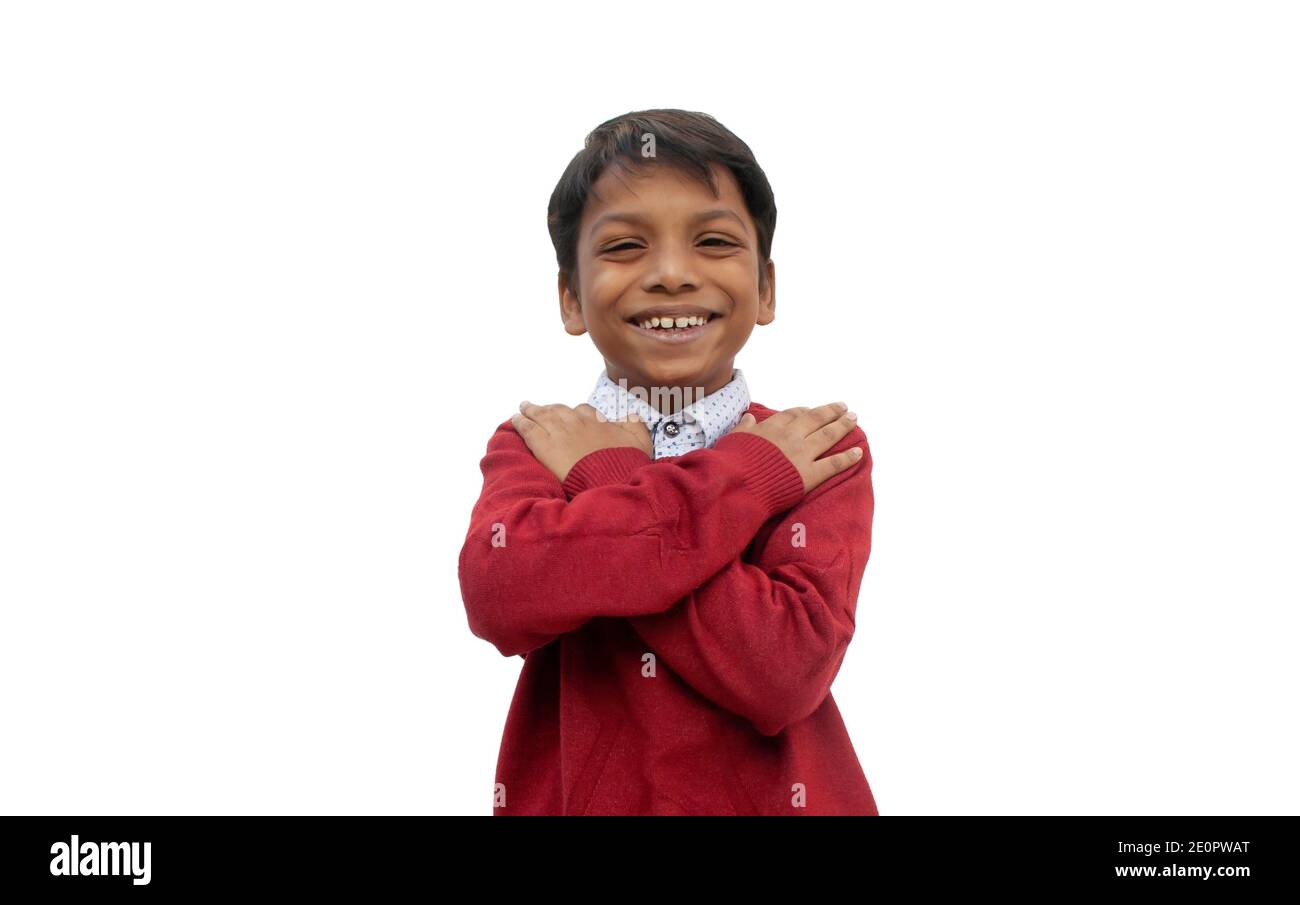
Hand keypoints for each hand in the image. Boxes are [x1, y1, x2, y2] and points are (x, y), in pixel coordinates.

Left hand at [511, 401, 652, 482]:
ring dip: (531, 410)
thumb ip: (635, 425)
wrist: (610, 478)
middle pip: (558, 410)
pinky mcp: (545, 446)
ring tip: (523, 408)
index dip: (576, 413)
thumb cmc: (625, 463)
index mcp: (596, 422)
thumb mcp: (640, 441)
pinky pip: (528, 429)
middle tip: (540, 408)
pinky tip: (515, 420)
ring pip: (541, 416)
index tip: (573, 416)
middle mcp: (576, 423)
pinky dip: (521, 422)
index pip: (583, 411)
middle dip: (549, 408)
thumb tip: (631, 415)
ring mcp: (559, 433)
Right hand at [728, 402, 862, 493]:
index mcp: (772, 428)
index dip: (805, 411)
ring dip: (843, 426)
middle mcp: (790, 436)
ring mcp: (802, 455)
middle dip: (831, 412)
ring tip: (853, 419)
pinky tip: (858, 452)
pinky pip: (833, 464)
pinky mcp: (809, 475)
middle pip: (816, 419)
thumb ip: (744, 428)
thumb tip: (748, 418)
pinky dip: (847, 457)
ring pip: (828, 436)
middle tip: (843, 407)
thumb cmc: (730, 463)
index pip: (793, 414)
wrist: (736, 484)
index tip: (812, 409)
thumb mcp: (733, 439)